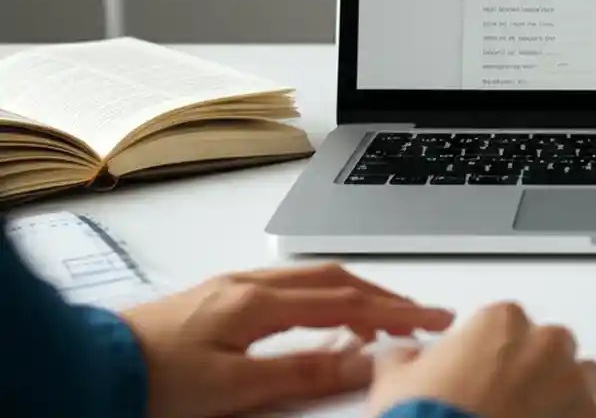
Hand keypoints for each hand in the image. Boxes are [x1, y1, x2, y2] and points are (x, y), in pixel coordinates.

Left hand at [120, 262, 454, 417]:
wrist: (91, 366)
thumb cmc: (153, 379)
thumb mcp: (236, 387)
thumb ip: (302, 372)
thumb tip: (362, 362)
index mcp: (259, 302)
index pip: (346, 303)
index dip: (396, 312)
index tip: (433, 319)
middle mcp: (250, 284)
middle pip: (337, 281)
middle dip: (385, 296)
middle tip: (421, 314)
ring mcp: (234, 286)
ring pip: (314, 280)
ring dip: (356, 293)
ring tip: (384, 315)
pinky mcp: (220, 297)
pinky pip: (290, 287)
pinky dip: (324, 296)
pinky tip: (325, 314)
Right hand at [365, 301, 595, 417]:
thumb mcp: (393, 382)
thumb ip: (405, 358)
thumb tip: (402, 357)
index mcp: (502, 323)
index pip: (508, 324)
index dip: (493, 352)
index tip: (481, 374)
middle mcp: (545, 345)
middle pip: (555, 347)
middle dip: (538, 369)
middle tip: (509, 401)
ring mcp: (573, 386)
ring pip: (586, 381)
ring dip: (567, 397)